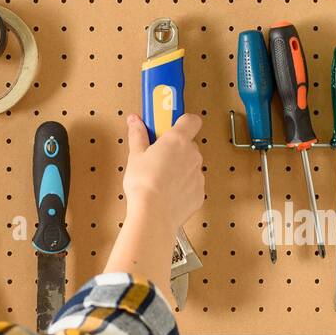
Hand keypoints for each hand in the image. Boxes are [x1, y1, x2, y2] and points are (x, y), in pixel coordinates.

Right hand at [102, 113, 204, 295]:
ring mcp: (198, 174)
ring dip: (180, 167)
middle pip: (189, 144)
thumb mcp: (135, 156)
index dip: (183, 121)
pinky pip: (193, 184)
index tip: (171, 124)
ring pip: (191, 164)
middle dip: (176, 148)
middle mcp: (193, 154)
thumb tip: (134, 120)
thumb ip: (138, 134)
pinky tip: (168, 193)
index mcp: (177, 140)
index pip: (192, 120)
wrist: (153, 214)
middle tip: (159, 156)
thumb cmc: (144, 184)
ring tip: (161, 178)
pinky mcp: (200, 193)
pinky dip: (183, 186)